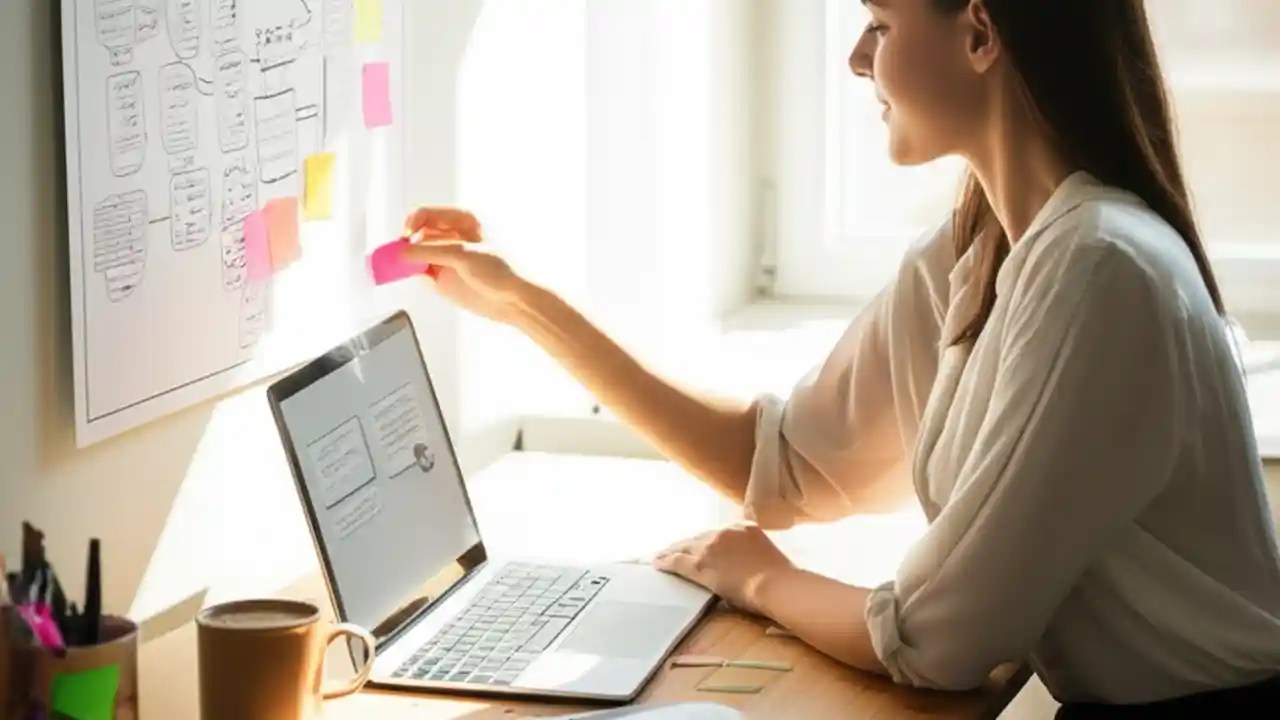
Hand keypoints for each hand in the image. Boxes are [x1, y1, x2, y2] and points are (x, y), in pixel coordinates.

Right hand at [400, 207, 525, 323]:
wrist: (514, 301)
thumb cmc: (502, 271)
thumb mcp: (464, 255)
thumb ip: (431, 252)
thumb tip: (403, 251)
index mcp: (462, 220)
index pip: (426, 214)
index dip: (412, 223)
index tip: (406, 238)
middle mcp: (451, 236)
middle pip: (417, 233)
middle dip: (406, 243)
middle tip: (398, 255)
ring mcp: (446, 257)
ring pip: (416, 253)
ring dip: (407, 259)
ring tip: (403, 267)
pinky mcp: (442, 277)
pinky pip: (420, 272)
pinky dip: (414, 274)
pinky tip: (416, 278)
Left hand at [653, 523, 795, 615]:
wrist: (776, 585)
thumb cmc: (781, 578)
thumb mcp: (769, 556)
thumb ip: (755, 553)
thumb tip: (750, 564)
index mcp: (744, 527)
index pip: (718, 533)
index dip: (707, 541)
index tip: (701, 545)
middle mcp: (724, 531)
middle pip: (699, 537)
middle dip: (687, 544)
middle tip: (676, 549)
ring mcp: (710, 546)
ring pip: (684, 547)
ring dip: (672, 551)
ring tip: (661, 555)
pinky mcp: (700, 564)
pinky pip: (677, 561)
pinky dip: (666, 562)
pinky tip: (658, 564)